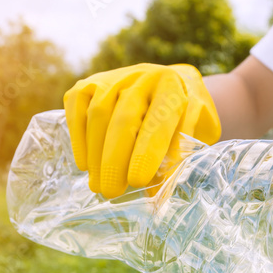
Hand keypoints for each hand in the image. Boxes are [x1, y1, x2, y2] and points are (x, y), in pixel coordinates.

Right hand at [63, 63, 221, 198]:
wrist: (169, 83)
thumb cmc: (185, 116)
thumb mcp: (194, 135)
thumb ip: (177, 160)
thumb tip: (154, 196)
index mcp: (172, 87)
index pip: (157, 121)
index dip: (146, 152)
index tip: (137, 181)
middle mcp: (142, 76)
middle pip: (123, 119)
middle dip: (114, 159)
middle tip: (111, 192)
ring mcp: (113, 77)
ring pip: (98, 114)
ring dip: (95, 154)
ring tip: (98, 185)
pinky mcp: (89, 83)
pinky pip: (77, 107)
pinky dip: (78, 138)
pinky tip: (84, 164)